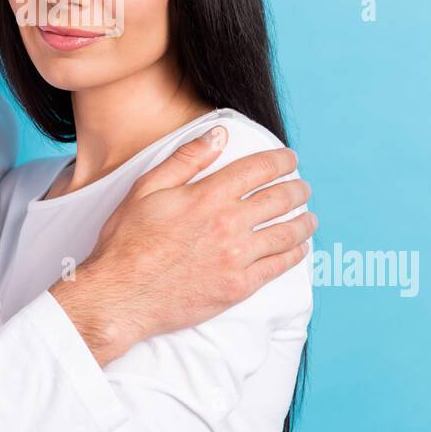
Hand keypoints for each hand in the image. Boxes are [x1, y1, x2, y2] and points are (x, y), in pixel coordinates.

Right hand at [50, 126, 315, 366]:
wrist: (121, 295)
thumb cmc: (128, 242)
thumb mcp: (146, 189)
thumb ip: (186, 159)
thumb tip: (218, 135)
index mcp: (208, 196)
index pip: (259, 169)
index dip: (281, 160)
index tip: (290, 159)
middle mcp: (228, 224)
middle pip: (280, 199)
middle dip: (297, 189)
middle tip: (302, 187)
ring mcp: (237, 258)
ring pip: (286, 234)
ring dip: (303, 221)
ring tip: (308, 217)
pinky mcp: (239, 287)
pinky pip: (278, 266)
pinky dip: (295, 254)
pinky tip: (298, 248)